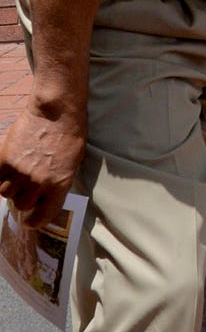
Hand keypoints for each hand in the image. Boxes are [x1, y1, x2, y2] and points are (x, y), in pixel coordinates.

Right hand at [0, 101, 84, 227]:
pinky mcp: (5, 159)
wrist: (57, 110)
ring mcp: (20, 171)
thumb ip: (58, 183)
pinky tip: (4, 170)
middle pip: (21, 205)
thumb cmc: (71, 134)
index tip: (31, 220)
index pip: (42, 217)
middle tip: (26, 187)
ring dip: (10, 187)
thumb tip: (45, 199)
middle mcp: (38, 182)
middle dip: (23, 198)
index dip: (35, 221)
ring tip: (17, 174)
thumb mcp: (73, 164)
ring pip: (6, 193)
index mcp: (59, 185)